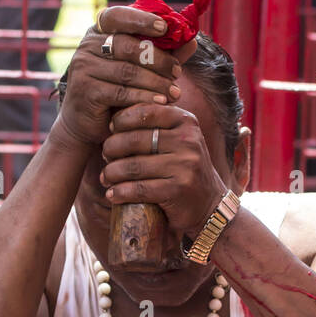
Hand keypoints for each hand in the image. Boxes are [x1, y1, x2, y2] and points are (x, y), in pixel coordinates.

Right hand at [56, 7, 186, 150]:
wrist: (87, 126)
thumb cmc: (115, 94)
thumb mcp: (139, 71)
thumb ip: (163, 55)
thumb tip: (192, 40)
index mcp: (98, 32)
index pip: (117, 16)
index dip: (141, 19)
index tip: (165, 27)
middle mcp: (87, 46)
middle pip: (128, 46)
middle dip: (157, 59)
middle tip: (178, 72)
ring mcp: (83, 68)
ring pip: (127, 72)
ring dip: (155, 82)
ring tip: (175, 93)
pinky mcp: (86, 91)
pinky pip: (121, 92)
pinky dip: (144, 98)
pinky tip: (160, 103)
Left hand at [100, 103, 228, 237]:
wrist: (210, 204)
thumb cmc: (185, 168)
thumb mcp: (179, 139)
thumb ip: (157, 125)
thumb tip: (115, 114)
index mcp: (186, 122)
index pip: (146, 112)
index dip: (122, 120)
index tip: (111, 129)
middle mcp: (187, 141)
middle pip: (136, 139)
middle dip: (113, 148)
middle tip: (105, 155)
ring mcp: (184, 166)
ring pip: (134, 166)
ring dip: (112, 172)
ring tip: (105, 177)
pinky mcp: (177, 191)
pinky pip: (140, 189)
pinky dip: (121, 193)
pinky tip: (112, 195)